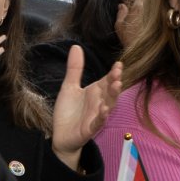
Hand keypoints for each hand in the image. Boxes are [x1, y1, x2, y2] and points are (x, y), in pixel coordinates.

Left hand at [51, 47, 120, 167]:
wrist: (61, 134)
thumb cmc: (68, 111)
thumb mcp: (69, 86)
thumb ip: (75, 68)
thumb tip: (76, 46)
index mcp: (95, 92)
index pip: (107, 80)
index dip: (113, 73)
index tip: (118, 64)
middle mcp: (99, 102)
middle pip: (110, 91)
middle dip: (115, 82)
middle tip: (118, 73)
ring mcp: (97, 115)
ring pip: (109, 105)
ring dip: (113, 96)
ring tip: (116, 85)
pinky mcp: (90, 128)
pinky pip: (99, 121)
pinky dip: (102, 115)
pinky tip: (104, 109)